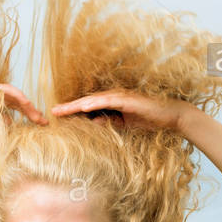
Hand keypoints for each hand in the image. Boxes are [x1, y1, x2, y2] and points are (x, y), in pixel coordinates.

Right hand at [0, 84, 47, 124]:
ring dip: (28, 106)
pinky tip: (28, 106)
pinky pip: (6, 90)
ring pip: (13, 95)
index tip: (34, 128)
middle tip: (43, 124)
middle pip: (15, 102)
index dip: (23, 117)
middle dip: (30, 112)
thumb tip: (5, 130)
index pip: (9, 109)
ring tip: (40, 118)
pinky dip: (19, 97)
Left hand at [51, 90, 185, 132]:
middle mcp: (113, 97)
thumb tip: (93, 125)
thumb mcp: (124, 124)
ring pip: (93, 100)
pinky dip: (95, 103)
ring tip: (61, 110)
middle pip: (86, 101)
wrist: (170, 115)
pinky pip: (108, 101)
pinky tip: (83, 106)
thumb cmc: (149, 119)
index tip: (57, 117)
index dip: (72, 111)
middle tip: (51, 112)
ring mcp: (120, 96)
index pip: (88, 107)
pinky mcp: (128, 99)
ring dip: (76, 104)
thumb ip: (109, 123)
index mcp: (112, 103)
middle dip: (68, 107)